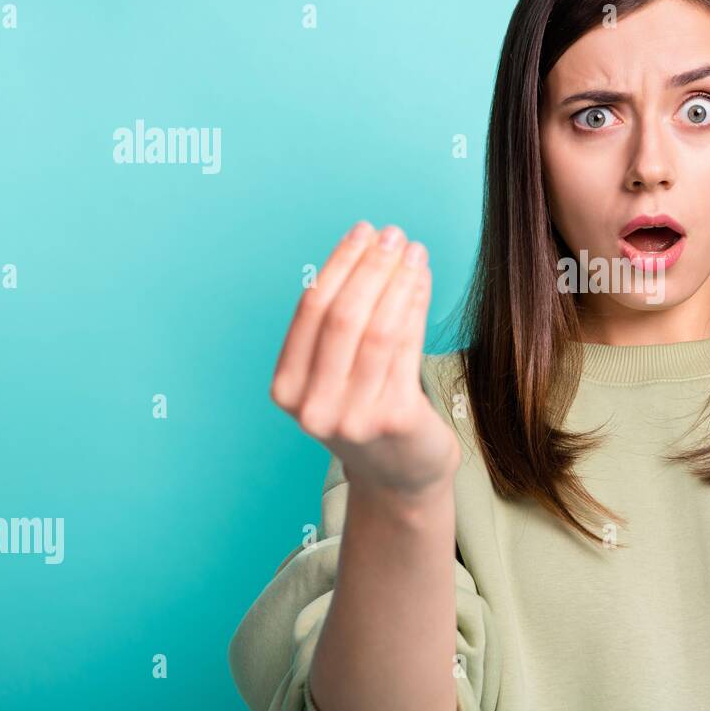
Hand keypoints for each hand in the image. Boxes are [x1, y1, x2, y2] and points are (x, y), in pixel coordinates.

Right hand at [269, 221, 460, 498]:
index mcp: (286, 388)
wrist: (399, 477)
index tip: (363, 233)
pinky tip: (422, 281)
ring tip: (414, 251)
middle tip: (393, 234)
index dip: (339, 264)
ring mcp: (353, 417)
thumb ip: (336, 328)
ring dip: (398, 281)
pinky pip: (406, 348)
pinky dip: (415, 306)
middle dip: (370, 266)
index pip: (311, 309)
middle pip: (344, 316)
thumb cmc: (367, 411)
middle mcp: (313, 406)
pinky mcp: (394, 419)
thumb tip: (365, 251)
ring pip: (378, 329)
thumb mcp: (334, 376)